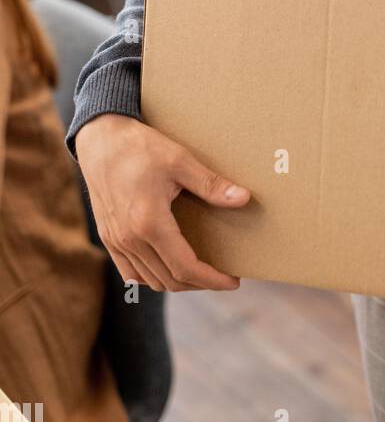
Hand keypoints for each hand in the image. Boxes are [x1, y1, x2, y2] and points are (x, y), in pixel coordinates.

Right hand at [75, 114, 250, 291]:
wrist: (101, 138)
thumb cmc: (140, 147)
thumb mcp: (180, 161)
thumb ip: (211, 185)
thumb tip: (244, 199)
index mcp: (149, 223)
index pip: (185, 267)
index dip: (212, 279)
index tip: (233, 281)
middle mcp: (130, 239)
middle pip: (169, 280)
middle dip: (200, 283)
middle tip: (223, 276)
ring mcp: (116, 241)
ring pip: (150, 280)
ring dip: (177, 282)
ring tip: (201, 272)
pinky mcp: (108, 238)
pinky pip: (130, 273)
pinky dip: (152, 278)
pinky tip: (168, 268)